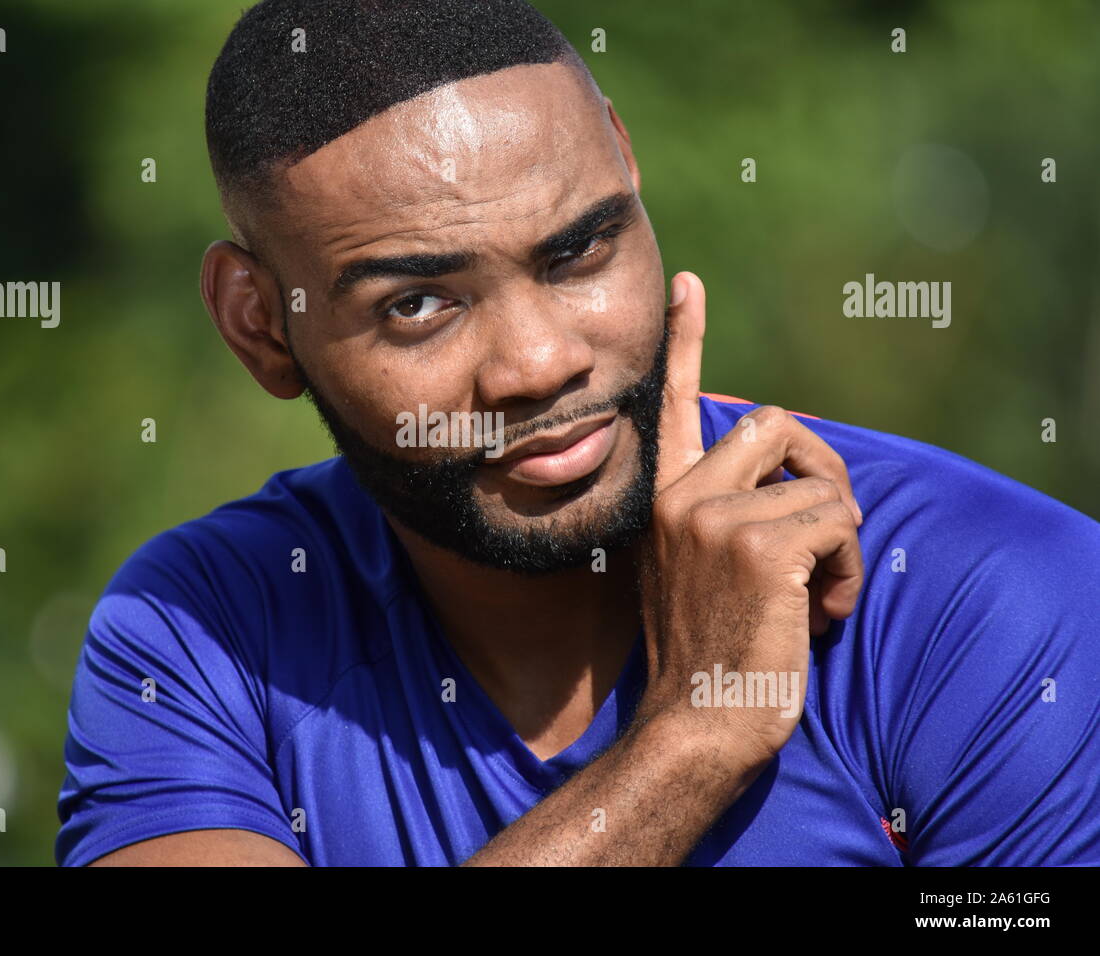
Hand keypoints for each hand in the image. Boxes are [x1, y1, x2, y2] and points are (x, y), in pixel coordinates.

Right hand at [635, 273, 864, 769]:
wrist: (694, 723)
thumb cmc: (705, 655)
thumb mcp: (690, 570)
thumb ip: (717, 514)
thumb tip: (789, 475)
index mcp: (662, 499)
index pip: (674, 402)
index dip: (686, 338)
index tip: (691, 284)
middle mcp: (681, 496)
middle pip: (778, 423)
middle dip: (822, 471)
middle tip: (826, 531)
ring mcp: (714, 518)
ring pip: (822, 483)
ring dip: (841, 540)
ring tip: (820, 594)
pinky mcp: (759, 546)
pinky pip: (840, 522)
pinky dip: (849, 569)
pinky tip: (823, 611)